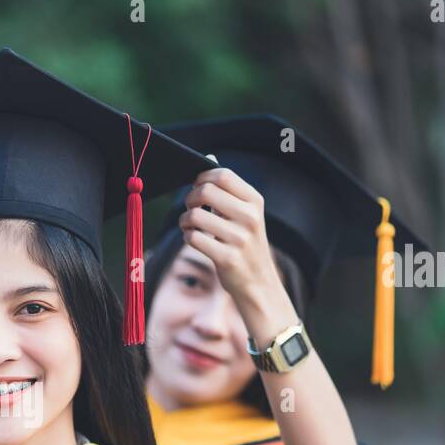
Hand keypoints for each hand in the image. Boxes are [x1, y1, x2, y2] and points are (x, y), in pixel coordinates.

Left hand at [179, 167, 284, 310]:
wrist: (260, 284)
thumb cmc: (245, 245)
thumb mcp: (246, 216)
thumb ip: (228, 192)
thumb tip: (208, 160)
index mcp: (255, 202)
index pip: (223, 176)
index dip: (202, 177)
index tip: (196, 187)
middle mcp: (250, 217)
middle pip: (205, 191)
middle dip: (190, 199)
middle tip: (190, 208)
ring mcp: (239, 238)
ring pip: (195, 216)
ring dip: (184, 220)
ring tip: (189, 227)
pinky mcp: (227, 258)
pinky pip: (193, 238)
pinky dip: (187, 237)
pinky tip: (193, 239)